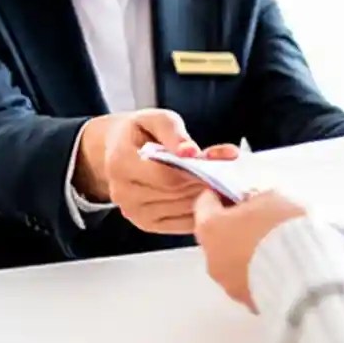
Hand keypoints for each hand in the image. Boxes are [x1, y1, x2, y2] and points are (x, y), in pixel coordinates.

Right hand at [74, 109, 240, 232]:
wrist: (117, 150)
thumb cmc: (141, 131)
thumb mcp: (156, 119)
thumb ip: (174, 132)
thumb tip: (191, 152)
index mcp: (120, 163)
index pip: (165, 175)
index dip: (194, 170)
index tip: (216, 162)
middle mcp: (122, 193)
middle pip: (175, 193)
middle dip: (202, 181)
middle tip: (225, 170)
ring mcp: (133, 212)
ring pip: (181, 209)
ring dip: (205, 196)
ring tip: (220, 180)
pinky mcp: (146, 224)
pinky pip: (181, 223)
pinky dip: (201, 211)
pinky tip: (211, 195)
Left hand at [193, 189, 307, 311]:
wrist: (302, 275)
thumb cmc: (282, 228)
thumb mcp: (273, 198)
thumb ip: (256, 199)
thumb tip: (253, 204)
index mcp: (210, 227)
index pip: (205, 203)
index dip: (223, 194)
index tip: (240, 193)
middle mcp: (210, 257)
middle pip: (217, 235)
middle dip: (235, 226)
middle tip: (261, 219)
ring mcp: (226, 283)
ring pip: (230, 261)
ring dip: (245, 252)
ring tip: (274, 246)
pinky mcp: (246, 301)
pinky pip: (248, 281)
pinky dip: (258, 273)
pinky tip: (279, 267)